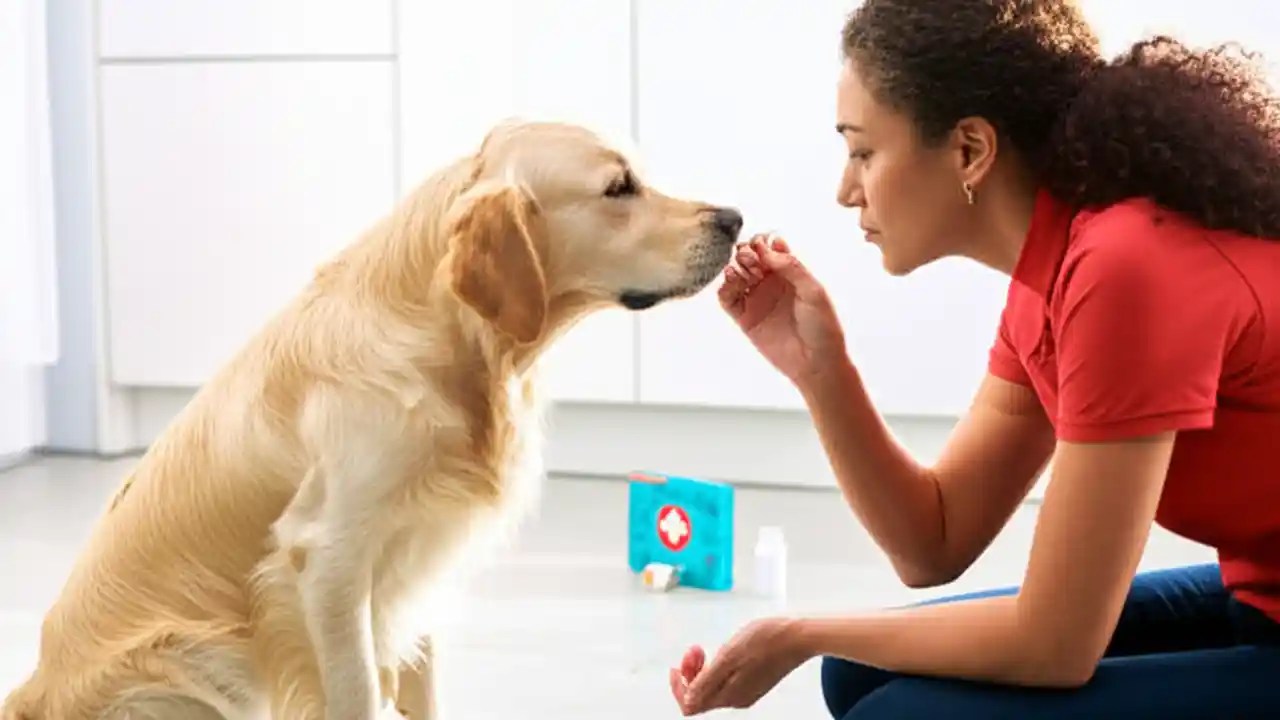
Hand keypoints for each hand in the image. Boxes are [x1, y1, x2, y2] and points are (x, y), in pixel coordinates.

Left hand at [668, 618, 811, 715]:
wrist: (797, 637)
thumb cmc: (764, 641)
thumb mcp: (728, 656)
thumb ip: (707, 680)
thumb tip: (687, 700)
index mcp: (728, 695)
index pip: (690, 705)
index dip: (678, 687)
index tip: (676, 666)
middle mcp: (736, 699)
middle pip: (700, 695)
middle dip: (690, 672)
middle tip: (695, 649)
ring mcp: (746, 691)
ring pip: (712, 687)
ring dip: (702, 668)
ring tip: (704, 647)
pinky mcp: (754, 682)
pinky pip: (725, 681)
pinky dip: (716, 667)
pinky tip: (723, 652)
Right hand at [720, 234, 846, 386]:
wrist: (816, 363)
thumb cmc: (823, 326)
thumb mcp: (814, 291)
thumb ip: (791, 266)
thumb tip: (767, 248)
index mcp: (789, 272)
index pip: (768, 247)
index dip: (762, 242)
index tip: (763, 247)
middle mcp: (770, 283)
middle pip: (748, 257)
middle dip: (745, 252)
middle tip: (752, 261)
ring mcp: (756, 299)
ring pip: (735, 273)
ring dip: (735, 267)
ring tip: (745, 275)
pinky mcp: (744, 318)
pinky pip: (726, 298)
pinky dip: (724, 287)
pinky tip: (732, 284)